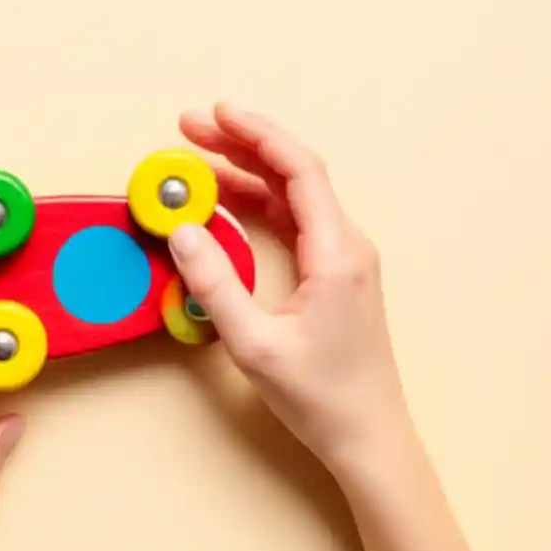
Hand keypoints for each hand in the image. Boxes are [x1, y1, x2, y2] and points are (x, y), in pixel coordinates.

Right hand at [170, 102, 409, 468]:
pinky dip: (258, 206)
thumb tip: (182, 232)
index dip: (256, 134)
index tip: (216, 113)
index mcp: (336, 253)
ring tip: (196, 164)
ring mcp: (344, 261)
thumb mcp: (254, 344)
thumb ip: (215, 285)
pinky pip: (295, 224)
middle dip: (241, 145)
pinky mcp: (335, 278)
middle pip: (293, 174)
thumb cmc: (321, 397)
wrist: (369, 437)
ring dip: (246, 175)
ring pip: (293, 198)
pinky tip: (226, 206)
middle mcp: (346, 247)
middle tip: (189, 130)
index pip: (298, 169)